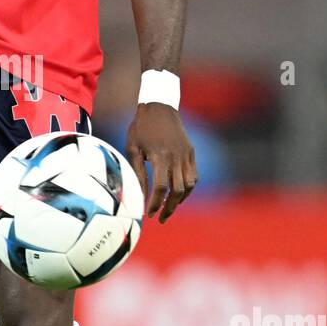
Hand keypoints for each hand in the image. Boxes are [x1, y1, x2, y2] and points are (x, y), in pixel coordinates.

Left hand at [126, 103, 197, 222]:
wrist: (159, 106)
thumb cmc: (141, 128)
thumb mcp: (133, 149)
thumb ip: (137, 173)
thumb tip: (138, 195)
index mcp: (160, 156)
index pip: (161, 188)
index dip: (155, 203)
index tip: (148, 213)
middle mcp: (177, 157)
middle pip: (177, 191)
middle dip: (168, 208)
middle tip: (160, 218)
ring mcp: (186, 155)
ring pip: (189, 186)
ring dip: (179, 200)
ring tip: (169, 208)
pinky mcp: (191, 152)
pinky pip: (193, 176)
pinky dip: (188, 189)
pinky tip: (178, 195)